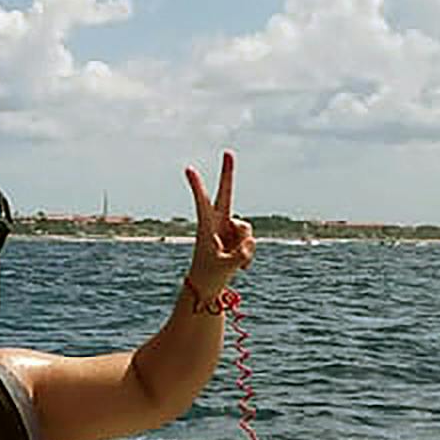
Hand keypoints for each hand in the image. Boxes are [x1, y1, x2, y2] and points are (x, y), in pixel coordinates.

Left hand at [183, 151, 254, 304]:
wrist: (208, 287)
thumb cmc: (209, 275)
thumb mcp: (225, 268)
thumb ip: (240, 255)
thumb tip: (250, 244)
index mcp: (206, 226)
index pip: (201, 202)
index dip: (196, 186)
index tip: (188, 169)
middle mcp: (218, 223)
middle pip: (226, 193)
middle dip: (227, 173)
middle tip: (228, 152)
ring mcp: (229, 229)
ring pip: (246, 228)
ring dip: (244, 246)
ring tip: (232, 260)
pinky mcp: (238, 237)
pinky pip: (251, 241)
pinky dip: (248, 254)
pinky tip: (241, 267)